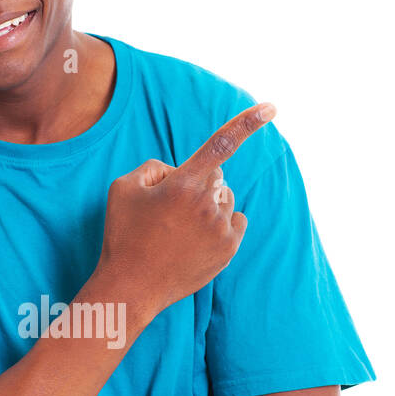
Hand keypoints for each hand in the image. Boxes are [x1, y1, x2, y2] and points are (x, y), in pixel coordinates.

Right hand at [96, 101, 274, 318]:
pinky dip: (221, 223)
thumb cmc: (123, 235)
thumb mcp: (122, 188)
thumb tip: (178, 171)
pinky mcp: (228, 249)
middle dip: (199, 182)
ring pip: (225, 198)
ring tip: (179, 229)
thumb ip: (154, 167)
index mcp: (182, 184)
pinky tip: (196, 239)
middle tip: (170, 208)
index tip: (271, 107)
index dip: (247, 123)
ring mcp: (220, 228)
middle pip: (216, 175)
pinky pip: (235, 220)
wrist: (131, 287)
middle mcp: (206, 203)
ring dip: (209, 204)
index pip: (220, 144)